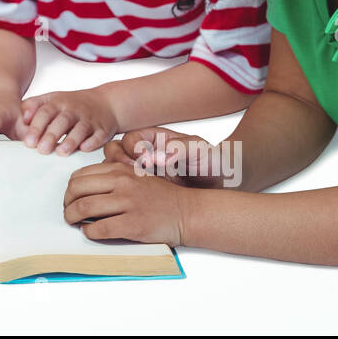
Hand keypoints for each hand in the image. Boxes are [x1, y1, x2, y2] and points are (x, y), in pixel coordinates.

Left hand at [20, 88, 116, 155]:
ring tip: (61, 153)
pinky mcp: (103, 129)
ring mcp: (89, 119)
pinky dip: (92, 142)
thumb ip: (34, 105)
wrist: (105, 102)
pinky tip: (84, 149)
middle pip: (62, 121)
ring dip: (71, 140)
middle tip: (42, 150)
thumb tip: (21, 119)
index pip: (45, 112)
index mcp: (59, 102)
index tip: (28, 143)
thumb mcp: (52, 99)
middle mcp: (74, 110)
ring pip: (81, 128)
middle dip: (51, 135)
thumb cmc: (72, 105)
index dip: (36, 127)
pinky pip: (98, 135)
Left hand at [63, 161, 189, 245]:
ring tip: (74, 222)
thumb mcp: (136, 176)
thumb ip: (113, 177)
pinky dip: (89, 232)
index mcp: (120, 170)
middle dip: (67, 203)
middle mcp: (122, 183)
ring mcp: (128, 203)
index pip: (81, 175)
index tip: (70, 198)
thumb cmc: (161, 196)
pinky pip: (100, 229)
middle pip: (78, 190)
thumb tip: (83, 186)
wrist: (187, 212)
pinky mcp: (133, 224)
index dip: (70, 188)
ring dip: (72, 217)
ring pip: (84, 208)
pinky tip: (89, 232)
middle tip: (68, 212)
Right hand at [108, 127, 224, 187]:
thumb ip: (181, 148)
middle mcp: (145, 154)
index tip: (144, 159)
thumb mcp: (200, 149)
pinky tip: (141, 199)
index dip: (132, 149)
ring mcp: (143, 173)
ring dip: (119, 178)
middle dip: (119, 163)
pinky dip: (126, 193)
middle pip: (114, 152)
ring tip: (137, 187)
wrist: (222, 182)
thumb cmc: (211, 161)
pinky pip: (125, 189)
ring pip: (115, 171)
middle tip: (135, 174)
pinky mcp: (145, 191)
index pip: (130, 139)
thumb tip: (161, 155)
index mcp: (155, 139)